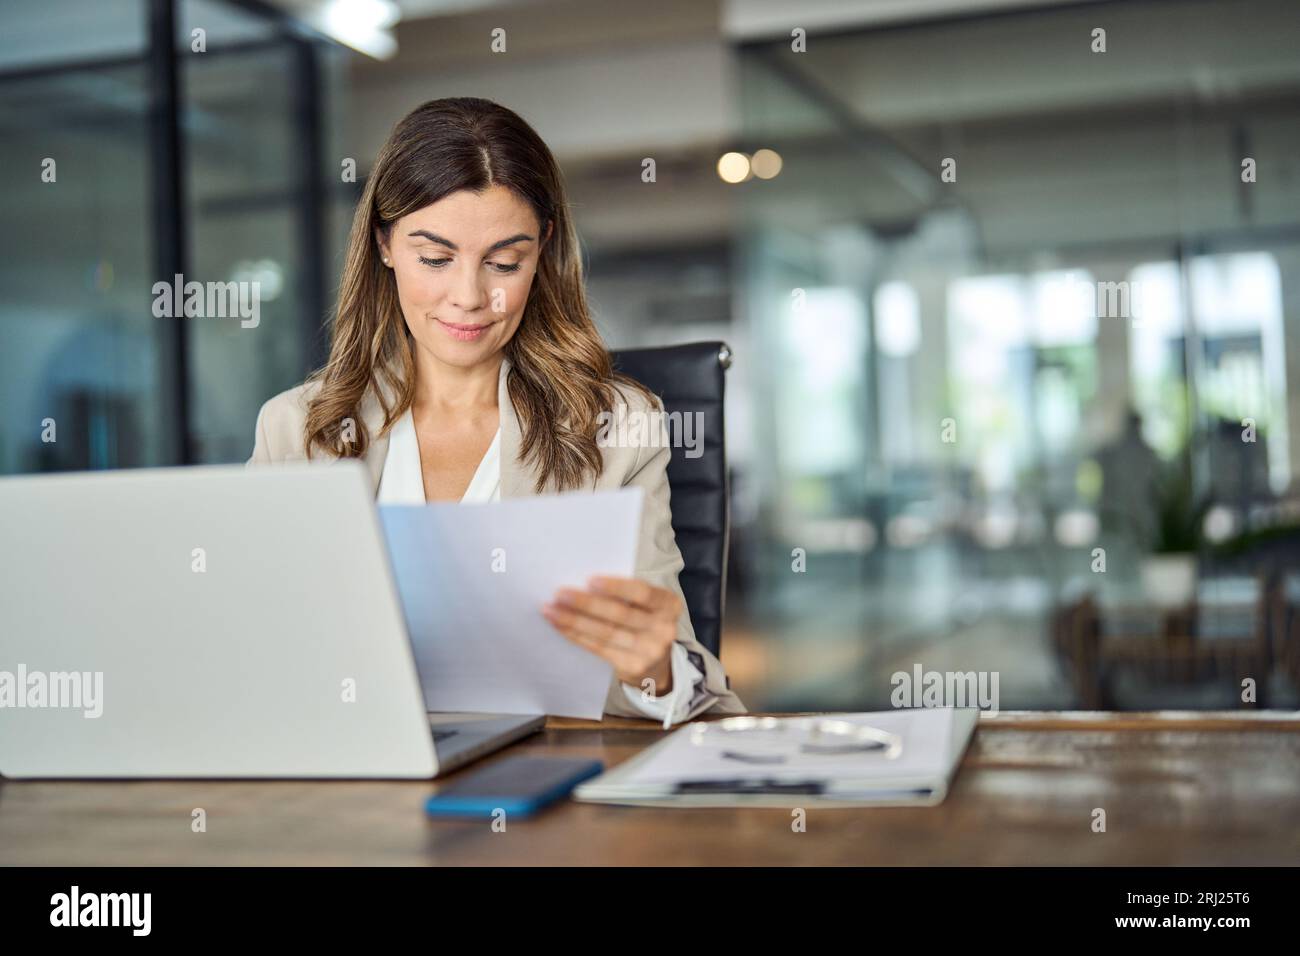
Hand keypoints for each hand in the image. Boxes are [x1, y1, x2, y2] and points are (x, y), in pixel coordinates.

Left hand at [541, 575, 681, 693]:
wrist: (657, 666)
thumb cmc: (645, 622)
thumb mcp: (648, 605)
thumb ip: (627, 594)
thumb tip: (583, 583)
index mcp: (670, 605)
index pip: (642, 593)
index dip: (616, 587)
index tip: (589, 580)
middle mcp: (664, 629)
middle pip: (620, 614)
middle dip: (586, 603)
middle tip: (560, 594)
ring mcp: (650, 651)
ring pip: (606, 632)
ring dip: (574, 620)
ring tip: (552, 610)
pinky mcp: (632, 667)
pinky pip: (599, 648)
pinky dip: (577, 636)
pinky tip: (561, 626)